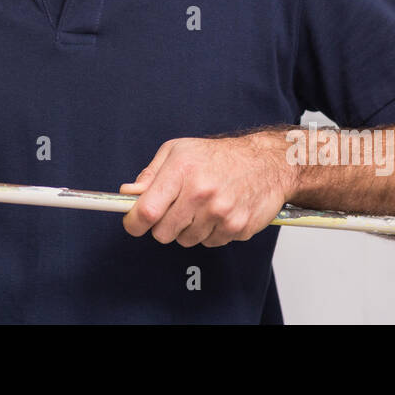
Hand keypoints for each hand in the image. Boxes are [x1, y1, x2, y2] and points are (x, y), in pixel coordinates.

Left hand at [120, 134, 292, 247]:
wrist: (265, 162)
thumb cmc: (219, 155)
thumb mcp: (178, 151)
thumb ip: (150, 174)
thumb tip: (129, 193)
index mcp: (182, 170)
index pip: (147, 210)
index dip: (134, 222)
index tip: (133, 223)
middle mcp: (201, 193)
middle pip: (163, 233)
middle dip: (163, 225)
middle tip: (174, 209)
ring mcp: (220, 212)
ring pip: (185, 240)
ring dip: (188, 228)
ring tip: (201, 206)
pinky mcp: (237, 227)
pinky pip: (210, 243)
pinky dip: (210, 232)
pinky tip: (218, 212)